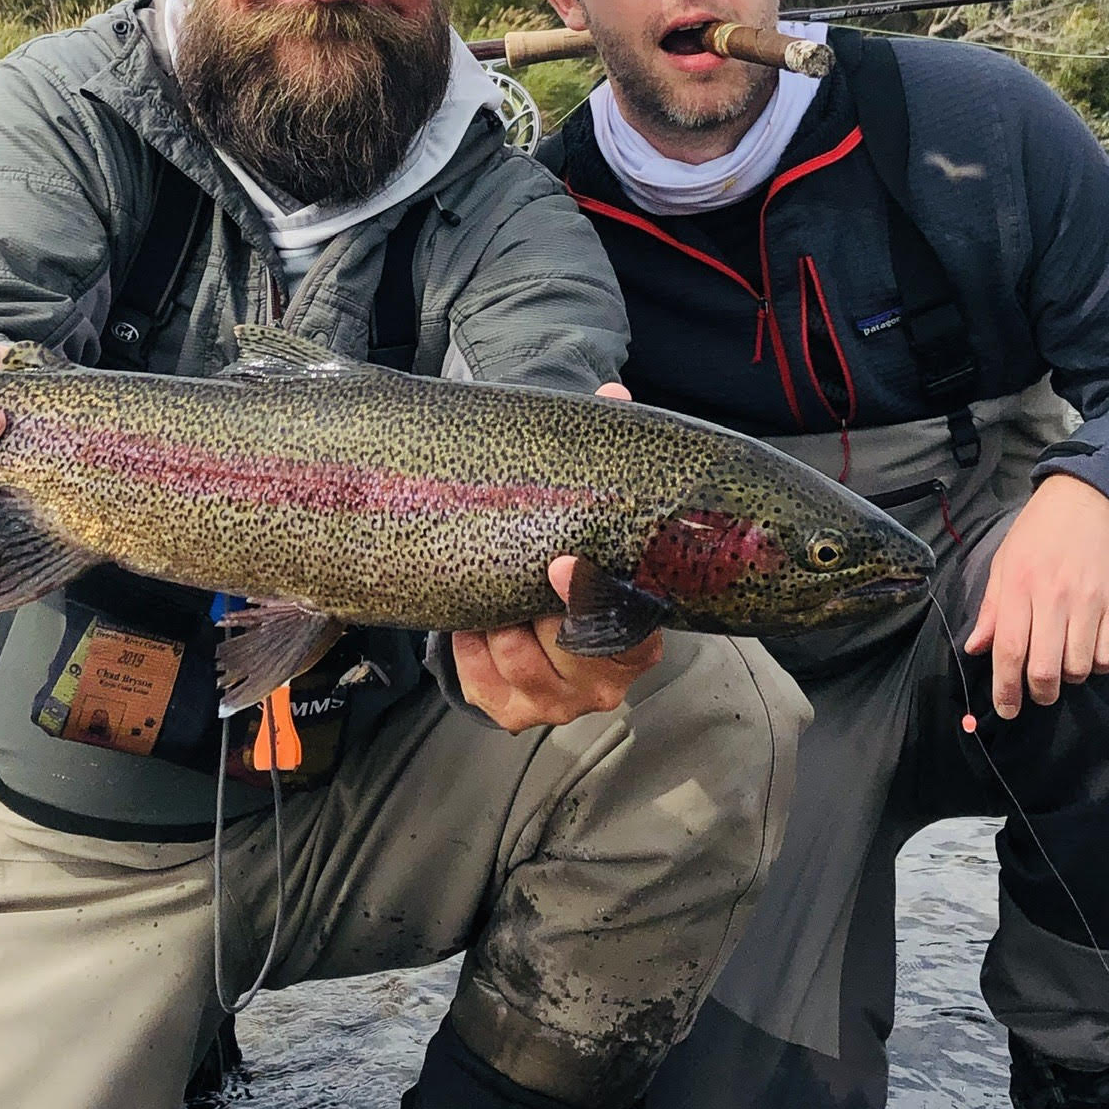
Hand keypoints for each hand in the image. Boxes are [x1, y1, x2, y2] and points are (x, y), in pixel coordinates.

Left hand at [454, 379, 662, 733]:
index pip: (625, 627)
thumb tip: (613, 395)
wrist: (539, 630)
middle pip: (564, 650)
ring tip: (485, 595)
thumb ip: (602, 469)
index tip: (560, 565)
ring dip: (494, 627)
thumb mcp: (589, 526)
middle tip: (509, 570)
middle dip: (528, 610)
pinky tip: (468, 622)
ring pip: (519, 665)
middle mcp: (605, 680)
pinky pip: (482, 684)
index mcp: (639, 635)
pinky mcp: (511, 713)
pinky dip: (468, 650)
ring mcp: (558, 702)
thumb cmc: (571, 569)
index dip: (590, 597)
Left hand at [965, 474, 1108, 719]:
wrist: (1096, 496)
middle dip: (1038, 693)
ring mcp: (1091, 602)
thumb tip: (976, 648)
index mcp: (1020, 587)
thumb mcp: (1006, 561)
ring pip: (1079, 668)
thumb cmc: (1042, 530)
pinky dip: (1098, 665)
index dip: (1005, 689)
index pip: (1009, 651)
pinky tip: (1090, 652)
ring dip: (1069, 678)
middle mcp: (1054, 597)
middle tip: (1037, 693)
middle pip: (1044, 669)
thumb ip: (993, 609)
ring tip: (1064, 664)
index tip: (1006, 709)